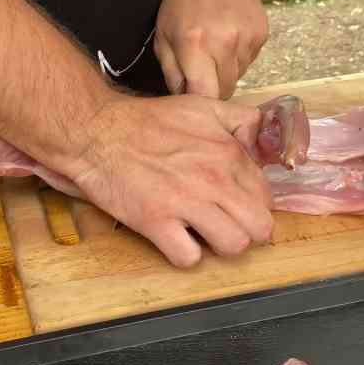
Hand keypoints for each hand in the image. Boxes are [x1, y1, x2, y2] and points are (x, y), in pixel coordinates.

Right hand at [71, 94, 274, 267]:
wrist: (98, 132)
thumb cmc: (147, 121)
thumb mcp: (203, 106)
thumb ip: (240, 120)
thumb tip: (259, 143)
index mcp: (229, 153)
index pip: (265, 197)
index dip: (252, 204)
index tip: (234, 203)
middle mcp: (214, 180)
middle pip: (259, 228)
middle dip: (246, 230)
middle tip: (225, 224)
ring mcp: (186, 203)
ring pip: (233, 246)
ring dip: (220, 246)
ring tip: (202, 234)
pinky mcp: (157, 223)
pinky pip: (189, 258)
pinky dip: (184, 254)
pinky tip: (175, 238)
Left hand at [154, 0, 268, 99]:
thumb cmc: (184, 0)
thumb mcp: (163, 36)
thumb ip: (172, 73)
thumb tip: (183, 99)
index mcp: (196, 45)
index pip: (206, 95)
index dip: (200, 102)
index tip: (195, 98)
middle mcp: (225, 43)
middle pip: (225, 91)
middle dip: (212, 87)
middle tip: (202, 71)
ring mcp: (247, 40)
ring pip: (238, 77)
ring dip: (226, 71)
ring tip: (215, 49)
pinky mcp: (261, 35)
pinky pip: (249, 62)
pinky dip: (238, 58)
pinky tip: (228, 40)